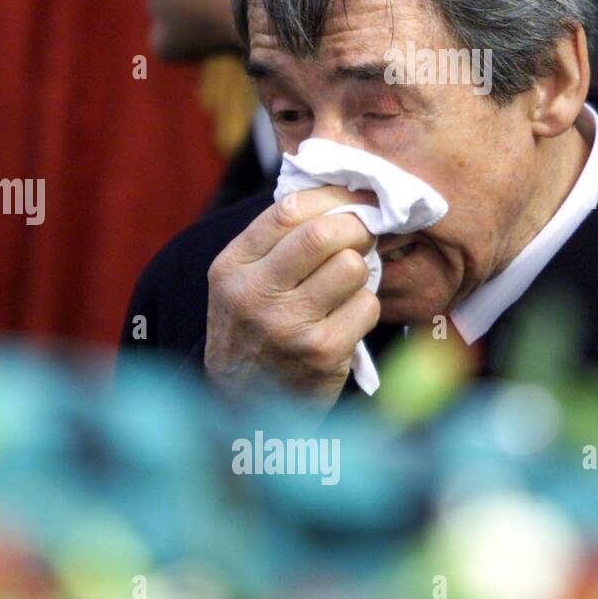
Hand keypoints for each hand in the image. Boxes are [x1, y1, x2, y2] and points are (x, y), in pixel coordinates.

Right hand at [204, 186, 380, 402]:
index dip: (332, 198)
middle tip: (365, 235)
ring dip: (360, 272)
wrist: (241, 405)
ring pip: (352, 267)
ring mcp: (287, 325)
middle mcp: (253, 293)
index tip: (355, 199)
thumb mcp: (240, 283)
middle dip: (357, 228)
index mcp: (230, 267)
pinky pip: (367, 306)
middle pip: (324, 234)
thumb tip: (339, 193)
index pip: (288, 210)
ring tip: (344, 285)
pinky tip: (344, 320)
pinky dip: (364, 308)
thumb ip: (275, 241)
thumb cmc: (250, 331)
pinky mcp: (321, 352)